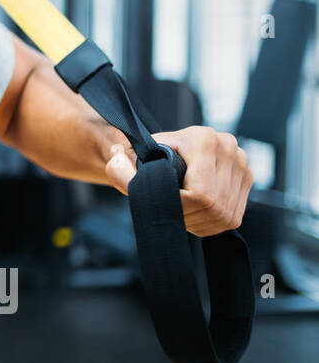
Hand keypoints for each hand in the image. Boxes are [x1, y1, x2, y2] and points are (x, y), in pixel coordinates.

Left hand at [103, 126, 251, 236]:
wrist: (163, 151)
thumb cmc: (146, 156)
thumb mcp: (129, 160)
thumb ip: (119, 167)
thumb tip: (116, 163)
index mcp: (204, 139)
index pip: (200, 194)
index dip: (180, 208)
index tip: (163, 204)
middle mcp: (229, 149)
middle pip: (213, 207)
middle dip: (188, 217)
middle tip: (169, 210)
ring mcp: (242, 165)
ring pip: (224, 215)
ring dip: (199, 223)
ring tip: (180, 211)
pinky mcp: (247, 181)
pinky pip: (233, 217)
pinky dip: (210, 223)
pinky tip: (193, 214)